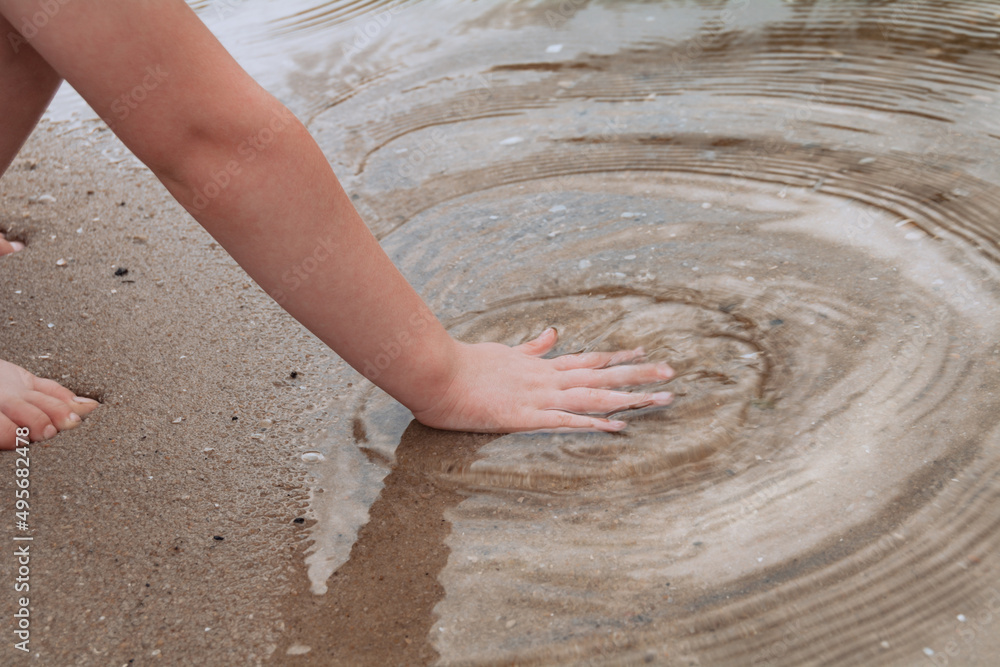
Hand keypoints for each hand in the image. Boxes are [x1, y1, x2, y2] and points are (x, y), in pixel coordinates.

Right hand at [410, 328, 674, 432]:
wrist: (434, 370)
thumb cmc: (461, 364)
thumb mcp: (503, 350)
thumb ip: (530, 346)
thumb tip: (552, 332)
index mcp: (540, 367)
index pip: (587, 360)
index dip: (616, 358)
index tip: (644, 353)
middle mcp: (546, 379)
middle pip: (600, 375)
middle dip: (637, 375)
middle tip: (672, 373)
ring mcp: (538, 397)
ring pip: (593, 395)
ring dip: (629, 397)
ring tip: (662, 397)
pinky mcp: (525, 417)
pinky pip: (566, 420)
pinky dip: (594, 423)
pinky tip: (619, 426)